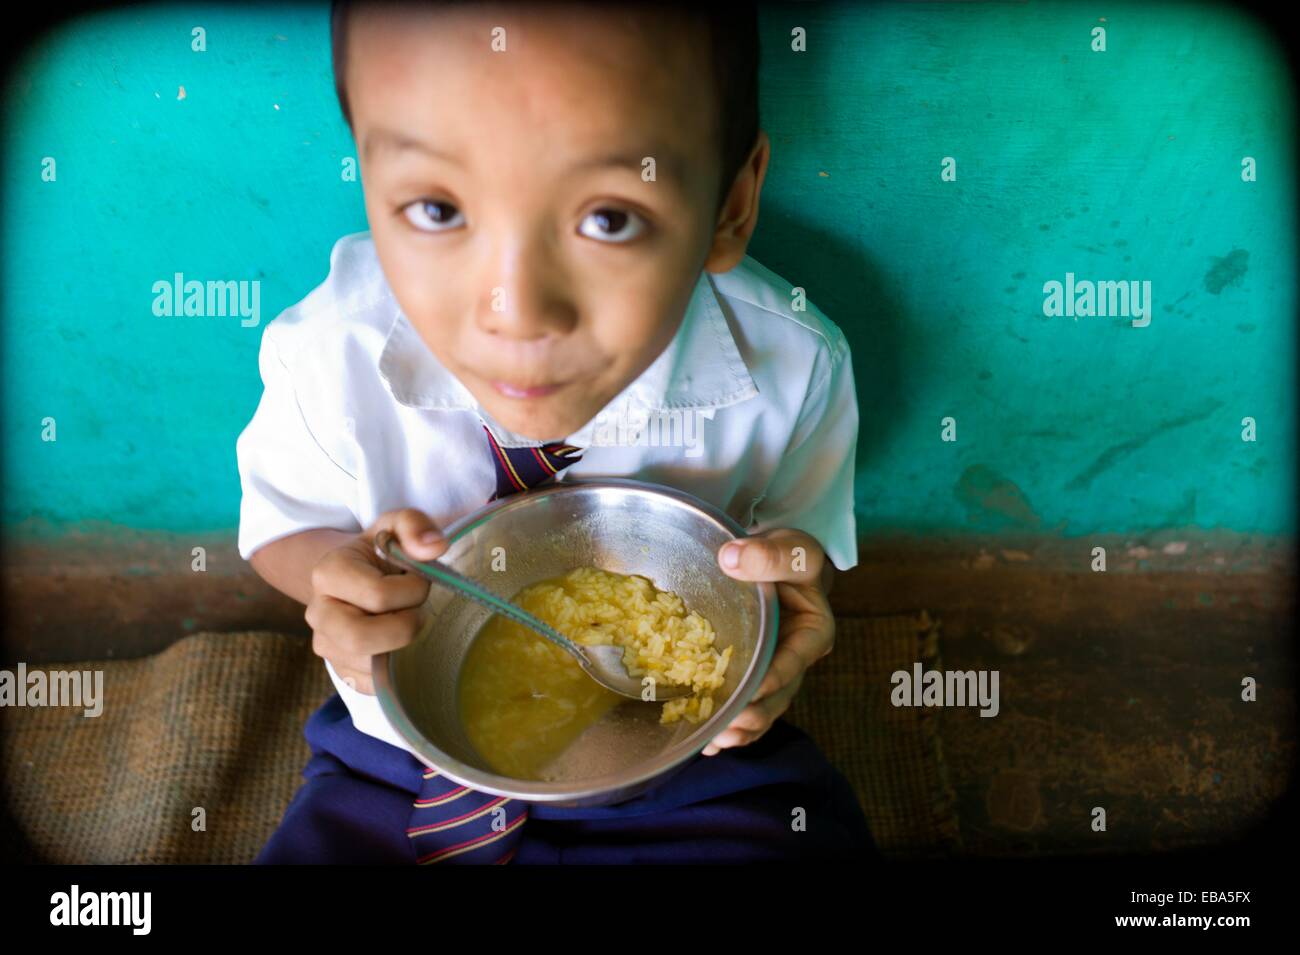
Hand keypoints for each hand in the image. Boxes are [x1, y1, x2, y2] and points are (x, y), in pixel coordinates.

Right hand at [304, 508, 448, 694]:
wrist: (357, 576)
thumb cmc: (381, 551)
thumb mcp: (395, 525)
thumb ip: (414, 524)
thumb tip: (434, 547)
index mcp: (328, 573)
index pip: (376, 595)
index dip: (412, 590)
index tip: (421, 581)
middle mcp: (319, 614)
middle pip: (360, 638)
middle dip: (404, 627)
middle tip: (418, 611)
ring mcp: (327, 646)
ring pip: (369, 665)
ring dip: (403, 646)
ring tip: (408, 622)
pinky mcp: (342, 672)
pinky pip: (373, 684)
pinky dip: (398, 668)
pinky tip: (403, 642)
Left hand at [703, 528, 834, 755]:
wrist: (773, 559)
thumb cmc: (788, 554)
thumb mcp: (791, 547)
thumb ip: (770, 554)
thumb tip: (731, 559)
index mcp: (813, 632)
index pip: (793, 660)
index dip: (774, 678)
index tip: (752, 690)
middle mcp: (795, 658)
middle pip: (779, 695)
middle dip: (755, 716)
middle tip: (727, 728)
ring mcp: (773, 670)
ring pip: (762, 708)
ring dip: (741, 729)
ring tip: (714, 743)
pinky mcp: (753, 674)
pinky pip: (745, 705)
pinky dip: (728, 724)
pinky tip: (707, 743)